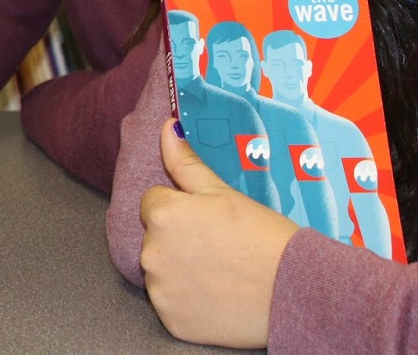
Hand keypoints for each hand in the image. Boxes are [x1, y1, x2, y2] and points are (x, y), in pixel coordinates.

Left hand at [139, 118, 296, 347]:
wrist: (297, 292)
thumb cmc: (265, 238)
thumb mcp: (224, 192)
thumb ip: (186, 162)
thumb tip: (167, 128)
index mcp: (161, 214)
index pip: (153, 203)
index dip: (181, 210)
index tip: (208, 222)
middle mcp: (151, 252)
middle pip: (154, 239)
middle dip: (178, 240)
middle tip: (218, 248)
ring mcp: (160, 289)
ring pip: (161, 272)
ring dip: (181, 272)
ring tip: (221, 273)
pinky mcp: (172, 320)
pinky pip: (171, 305)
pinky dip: (189, 303)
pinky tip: (218, 297)